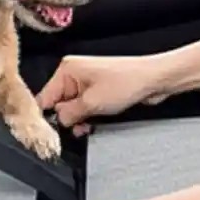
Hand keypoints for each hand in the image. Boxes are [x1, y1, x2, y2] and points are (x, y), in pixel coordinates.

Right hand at [36, 55, 169, 134]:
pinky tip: (96, 120)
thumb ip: (68, 115)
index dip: (47, 116)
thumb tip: (58, 122)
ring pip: (72, 108)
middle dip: (68, 118)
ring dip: (80, 119)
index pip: (45, 97)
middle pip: (58, 103)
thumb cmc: (128, 82)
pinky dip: (89, 116)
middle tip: (79, 125)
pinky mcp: (98, 90)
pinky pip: (85, 107)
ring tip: (90, 123)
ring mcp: (86, 82)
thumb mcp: (91, 103)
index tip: (52, 131)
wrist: (154, 80)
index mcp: (67, 69)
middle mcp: (74, 73)